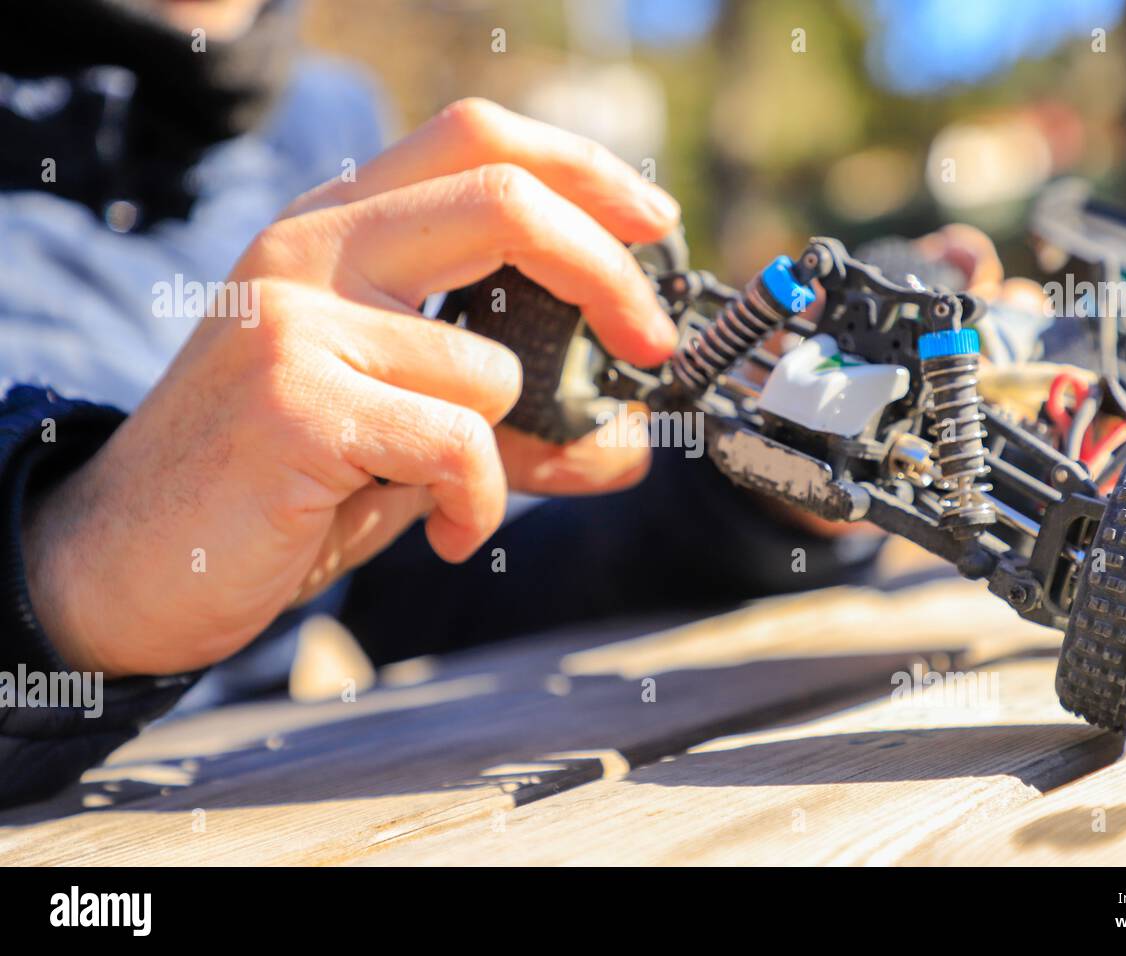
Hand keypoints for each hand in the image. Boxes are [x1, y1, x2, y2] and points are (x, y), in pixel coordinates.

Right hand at [22, 98, 679, 677]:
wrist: (129, 559)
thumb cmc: (279, 485)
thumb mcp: (407, 436)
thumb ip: (516, 425)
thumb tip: (629, 442)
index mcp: (336, 232)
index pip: (475, 140)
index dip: (583, 168)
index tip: (653, 222)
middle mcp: (310, 251)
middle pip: (502, 197)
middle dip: (607, 272)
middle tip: (651, 340)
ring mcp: (294, 320)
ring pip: (490, 365)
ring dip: (507, 451)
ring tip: (457, 496)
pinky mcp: (294, 400)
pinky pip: (459, 441)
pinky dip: (479, 501)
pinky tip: (447, 533)